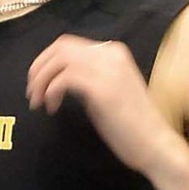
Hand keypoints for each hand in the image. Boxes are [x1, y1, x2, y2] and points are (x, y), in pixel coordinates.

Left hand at [25, 35, 180, 174]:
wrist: (156, 144)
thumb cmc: (131, 125)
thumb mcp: (107, 90)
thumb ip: (87, 77)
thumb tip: (58, 77)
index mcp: (113, 52)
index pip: (68, 44)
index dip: (46, 61)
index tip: (38, 83)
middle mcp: (111, 54)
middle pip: (60, 47)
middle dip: (39, 68)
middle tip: (32, 93)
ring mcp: (108, 70)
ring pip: (59, 61)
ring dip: (42, 80)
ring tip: (38, 102)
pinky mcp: (102, 89)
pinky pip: (64, 79)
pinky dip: (51, 91)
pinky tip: (52, 108)